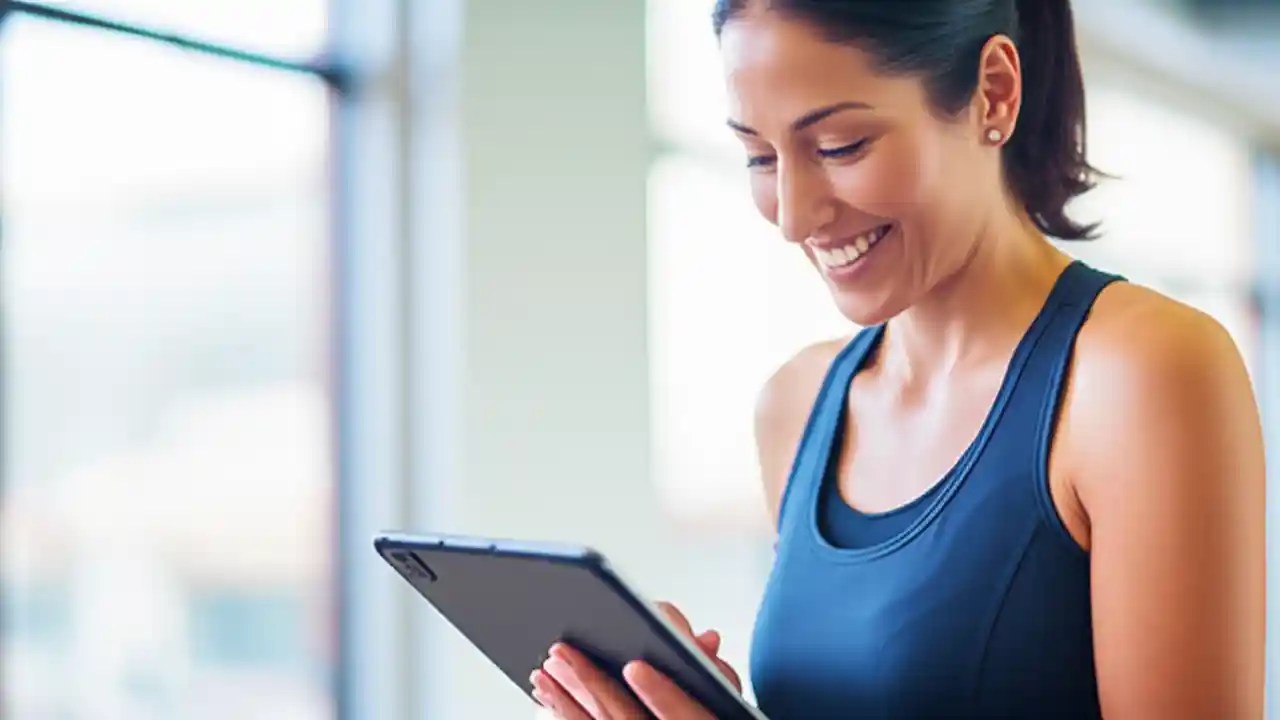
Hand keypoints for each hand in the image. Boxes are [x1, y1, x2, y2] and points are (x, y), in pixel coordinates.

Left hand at [531, 602, 743, 718]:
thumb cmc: (705, 712)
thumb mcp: (724, 694)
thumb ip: (714, 666)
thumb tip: (706, 639)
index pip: (686, 717)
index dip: (662, 694)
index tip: (635, 667)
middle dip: (592, 684)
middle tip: (562, 652)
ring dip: (567, 700)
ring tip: (544, 670)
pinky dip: (563, 714)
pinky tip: (544, 697)